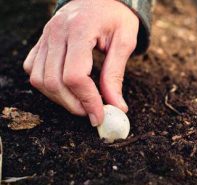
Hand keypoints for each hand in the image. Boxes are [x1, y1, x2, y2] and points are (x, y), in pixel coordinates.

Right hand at [23, 0, 138, 125]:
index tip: (100, 116)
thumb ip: (116, 74)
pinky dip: (46, 85)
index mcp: (80, 30)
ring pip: (38, 79)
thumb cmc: (116, 16)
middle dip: (74, 105)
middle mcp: (56, 32)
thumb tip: (117, 107)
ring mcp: (45, 36)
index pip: (75, 75)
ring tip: (82, 103)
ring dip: (59, 99)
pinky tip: (67, 87)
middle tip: (93, 113)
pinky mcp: (41, 41)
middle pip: (53, 81)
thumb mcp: (125, 41)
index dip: (88, 101)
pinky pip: (32, 69)